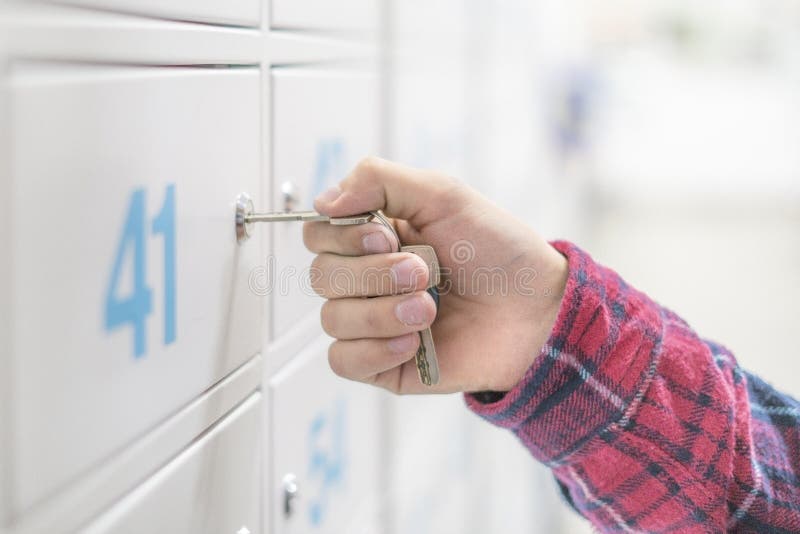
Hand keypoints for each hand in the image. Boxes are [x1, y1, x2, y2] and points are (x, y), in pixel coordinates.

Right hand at [303, 157, 568, 393]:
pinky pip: (344, 361)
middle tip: (423, 273)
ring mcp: (374, 323)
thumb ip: (378, 180)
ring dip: (381, 312)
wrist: (536, 310)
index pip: (319, 235)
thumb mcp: (442, 195)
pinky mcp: (383, 365)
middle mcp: (368, 280)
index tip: (390, 237)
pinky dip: (374, 350)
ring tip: (429, 310)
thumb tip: (322, 202)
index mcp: (374, 238)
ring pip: (333, 320)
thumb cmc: (497, 252)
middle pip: (322, 277)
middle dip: (374, 275)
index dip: (344, 237)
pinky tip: (413, 341)